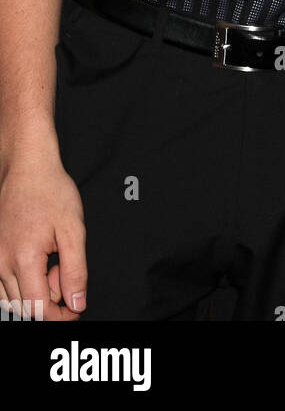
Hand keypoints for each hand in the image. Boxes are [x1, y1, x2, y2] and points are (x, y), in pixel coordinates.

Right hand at [0, 155, 86, 319]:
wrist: (27, 168)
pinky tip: (36, 262)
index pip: (39, 310)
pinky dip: (20, 284)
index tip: (76, 308)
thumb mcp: (74, 230)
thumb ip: (76, 271)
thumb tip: (76, 304)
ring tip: (52, 262)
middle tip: (65, 269)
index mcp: (24, 260)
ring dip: (35, 291)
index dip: (61, 316)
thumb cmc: (51, 192)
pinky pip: (2, 285)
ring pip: (12, 299)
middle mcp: (2, 264)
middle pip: (26, 307)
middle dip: (52, 299)